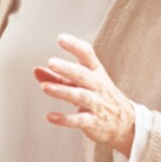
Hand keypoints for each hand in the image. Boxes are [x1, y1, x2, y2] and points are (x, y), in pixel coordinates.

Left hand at [36, 34, 136, 156]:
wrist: (124, 122)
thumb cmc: (99, 97)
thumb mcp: (81, 84)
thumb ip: (58, 77)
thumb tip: (36, 70)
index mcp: (96, 72)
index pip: (88, 55)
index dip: (75, 46)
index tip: (61, 38)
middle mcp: (97, 86)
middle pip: (83, 75)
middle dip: (67, 68)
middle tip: (51, 62)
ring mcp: (96, 104)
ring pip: (80, 96)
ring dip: (62, 91)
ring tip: (44, 87)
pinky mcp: (93, 122)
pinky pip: (78, 120)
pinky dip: (64, 119)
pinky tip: (50, 116)